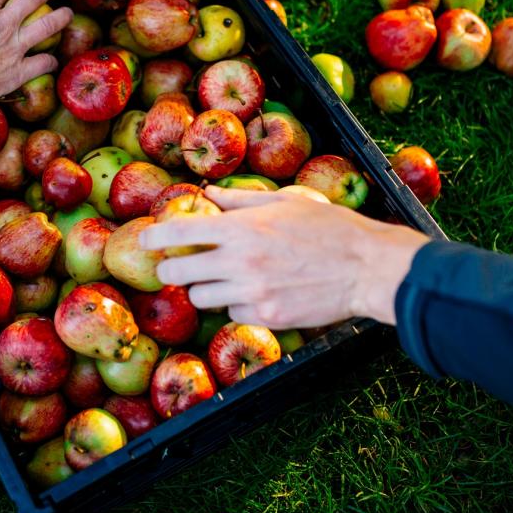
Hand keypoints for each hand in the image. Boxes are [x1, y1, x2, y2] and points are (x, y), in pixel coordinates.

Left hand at [139, 187, 429, 329]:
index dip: (154, 237)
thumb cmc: (329, 227)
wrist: (366, 267)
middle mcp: (239, 262)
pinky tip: (257, 292)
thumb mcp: (284, 202)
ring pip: (201, 297)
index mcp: (241, 228)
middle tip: (179, 264)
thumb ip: (241, 200)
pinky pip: (233, 313)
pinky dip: (238, 304)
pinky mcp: (266, 317)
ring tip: (226, 276)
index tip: (145, 239)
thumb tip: (208, 196)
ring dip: (206, 287)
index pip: (178, 232)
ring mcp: (251, 293)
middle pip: (178, 271)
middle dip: (173, 267)